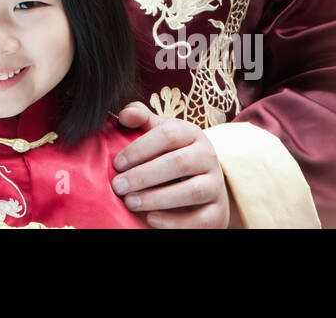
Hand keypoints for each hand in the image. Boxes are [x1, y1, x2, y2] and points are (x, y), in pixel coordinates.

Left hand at [110, 101, 230, 227]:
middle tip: (118, 186)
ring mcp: (216, 185)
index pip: (168, 134)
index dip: (140, 148)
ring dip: (157, 198)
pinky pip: (200, 219)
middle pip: (179, 163)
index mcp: (192, 133)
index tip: (117, 163)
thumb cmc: (172, 154)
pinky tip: (151, 219)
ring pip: (192, 191)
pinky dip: (175, 221)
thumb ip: (141, 119)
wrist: (204, 183)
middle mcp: (208, 156)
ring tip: (130, 202)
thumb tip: (125, 114)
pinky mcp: (218, 212)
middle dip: (144, 175)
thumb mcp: (159, 133)